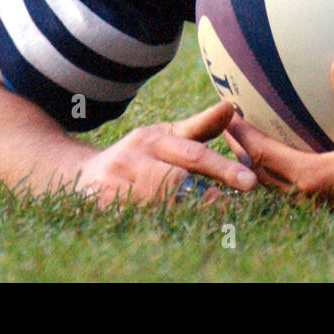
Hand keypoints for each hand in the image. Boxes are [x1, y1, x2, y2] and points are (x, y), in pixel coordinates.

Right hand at [75, 100, 256, 207]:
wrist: (83, 176)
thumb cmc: (140, 154)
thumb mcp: (165, 136)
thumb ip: (199, 127)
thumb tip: (231, 106)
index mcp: (152, 139)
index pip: (193, 154)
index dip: (222, 168)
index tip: (250, 180)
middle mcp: (133, 161)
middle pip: (176, 182)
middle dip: (207, 196)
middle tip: (232, 204)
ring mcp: (116, 187)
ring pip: (159, 204)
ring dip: (188, 212)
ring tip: (214, 216)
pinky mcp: (105, 209)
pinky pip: (142, 219)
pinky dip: (164, 223)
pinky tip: (183, 227)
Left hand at [224, 58, 333, 212]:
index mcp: (309, 176)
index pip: (261, 153)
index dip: (240, 135)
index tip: (226, 117)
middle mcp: (305, 194)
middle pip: (258, 171)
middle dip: (240, 149)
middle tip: (228, 127)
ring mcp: (315, 204)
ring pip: (273, 184)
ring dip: (256, 163)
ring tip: (249, 144)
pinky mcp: (327, 207)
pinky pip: (290, 189)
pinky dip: (277, 173)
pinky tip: (288, 161)